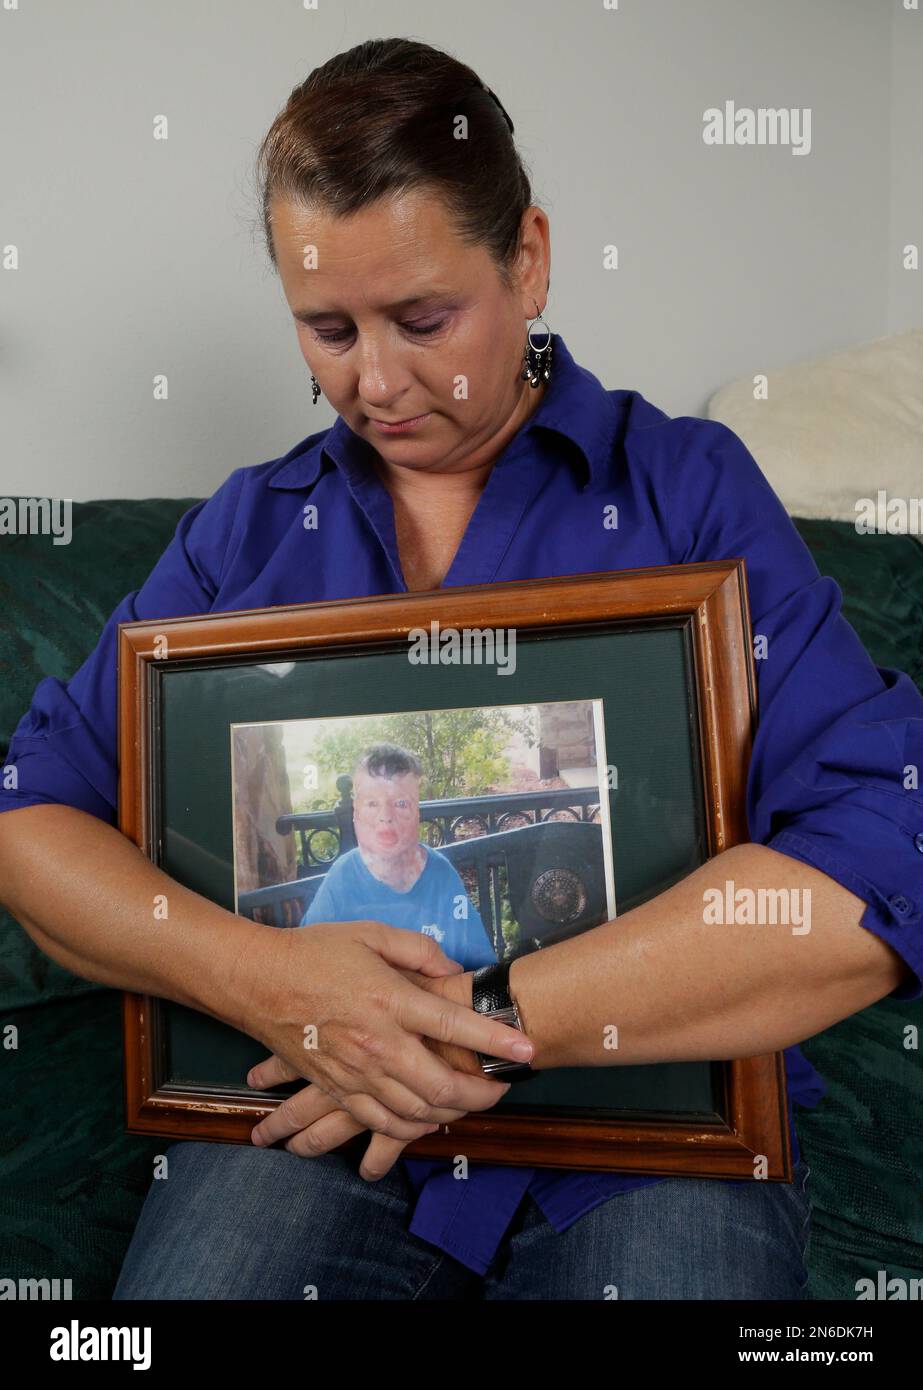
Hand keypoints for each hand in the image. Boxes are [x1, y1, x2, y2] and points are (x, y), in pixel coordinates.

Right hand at [236, 923, 532, 1142]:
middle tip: (502, 1086)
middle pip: (441, 1085)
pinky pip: (380, 1122)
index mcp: (390, 998)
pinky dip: (410, 1129)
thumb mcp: (371, 933)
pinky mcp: (337, 1088)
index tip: (527, 1048)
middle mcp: (377, 1042)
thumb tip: (452, 972)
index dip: (496, 1039)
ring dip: (451, 1113)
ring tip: (472, 1103)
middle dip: (481, 1092)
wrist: (257, 981)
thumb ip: (419, 950)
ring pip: (415, 1111)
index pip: (455, 1025)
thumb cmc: (316, 952)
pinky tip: (427, 1120)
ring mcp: (356, 1072)